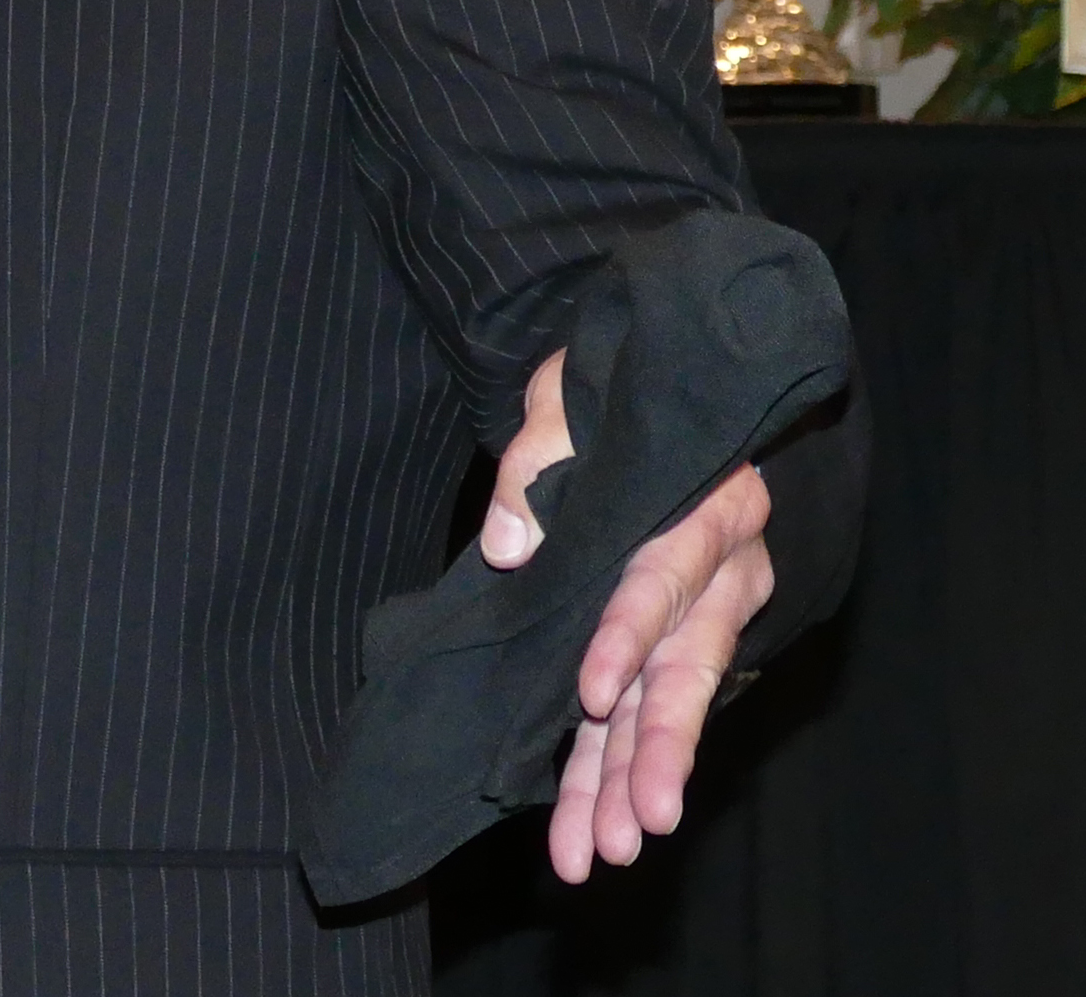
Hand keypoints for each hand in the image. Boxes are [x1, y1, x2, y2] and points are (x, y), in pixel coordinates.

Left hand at [483, 349, 776, 882]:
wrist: (657, 385)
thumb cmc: (616, 388)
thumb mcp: (572, 392)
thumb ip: (540, 459)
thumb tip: (510, 549)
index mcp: (708, 503)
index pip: (667, 576)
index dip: (629, 635)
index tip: (591, 692)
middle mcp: (725, 570)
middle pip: (687, 669)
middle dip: (656, 751)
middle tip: (637, 825)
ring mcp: (707, 613)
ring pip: (670, 706)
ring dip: (635, 779)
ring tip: (611, 851)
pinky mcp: (677, 640)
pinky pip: (647, 709)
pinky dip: (618, 767)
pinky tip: (599, 827)